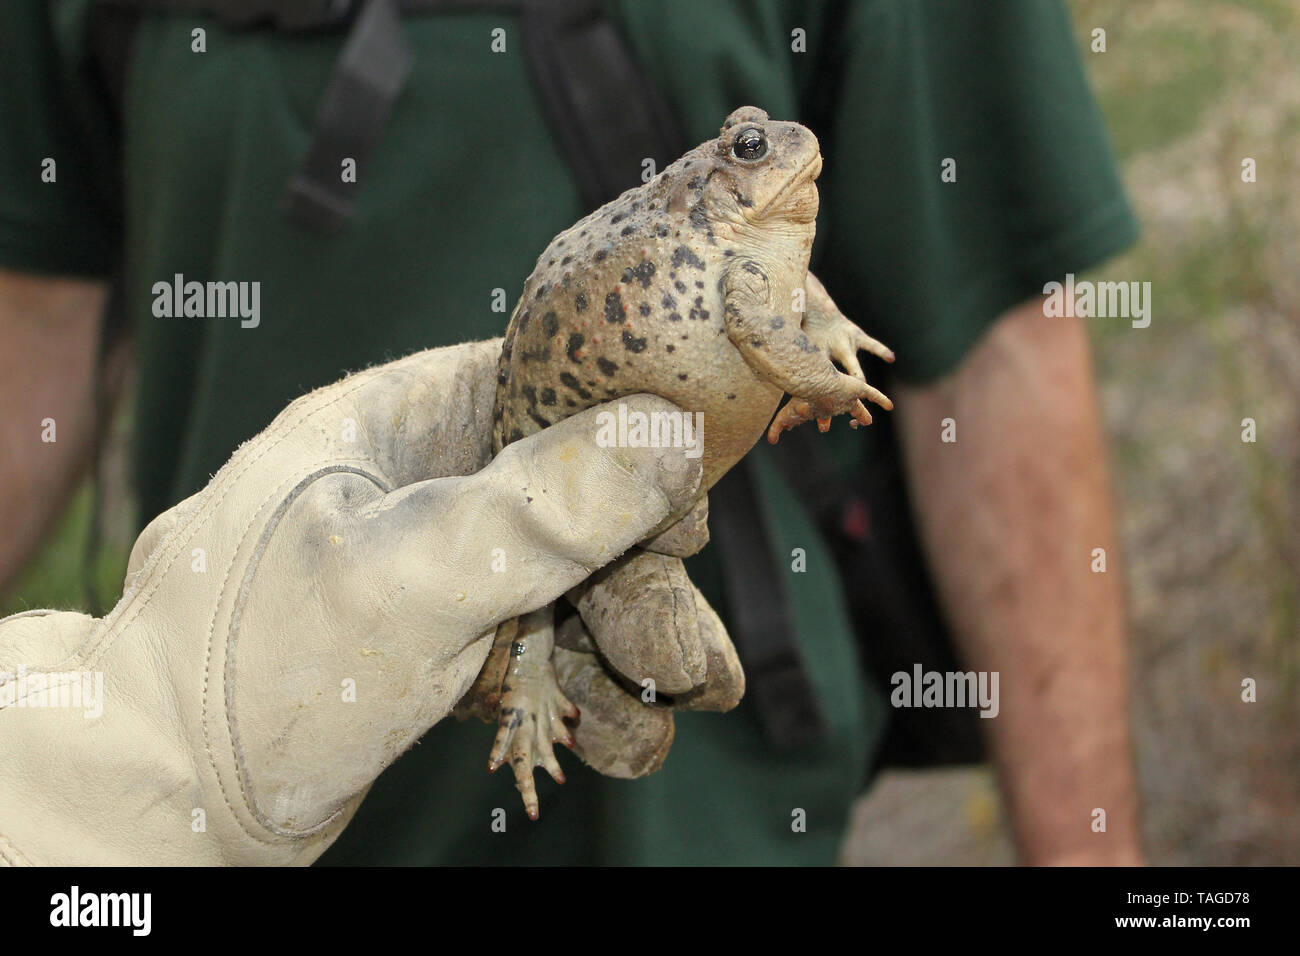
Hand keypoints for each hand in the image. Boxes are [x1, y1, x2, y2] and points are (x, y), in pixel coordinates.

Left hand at [0, 339, 709, 864]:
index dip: (626, 435)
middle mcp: (417, 483)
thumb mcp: (410, 576)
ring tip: (690, 697)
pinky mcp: (434, 641)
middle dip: (639, 575)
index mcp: (394, 420)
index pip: (541, 385)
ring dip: (628, 641)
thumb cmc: (256, 670)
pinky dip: (583, 686)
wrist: (160, 800)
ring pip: (562, 580)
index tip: (685, 503)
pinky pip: (534, 644)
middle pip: (569, 495)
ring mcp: (426, 565)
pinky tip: (628, 734)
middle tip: (690, 652)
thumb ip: (544, 509)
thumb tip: (674, 434)